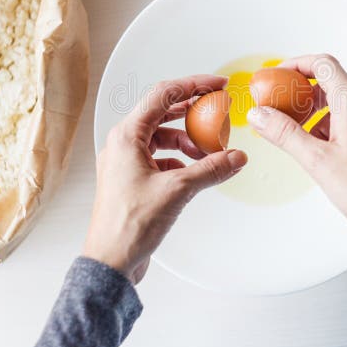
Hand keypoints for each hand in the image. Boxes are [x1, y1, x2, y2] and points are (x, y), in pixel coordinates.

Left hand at [83, 75, 247, 283]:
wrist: (110, 262)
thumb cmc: (129, 225)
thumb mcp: (177, 190)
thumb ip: (210, 169)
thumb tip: (236, 156)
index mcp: (126, 136)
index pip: (163, 95)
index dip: (193, 85)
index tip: (217, 85)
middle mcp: (123, 144)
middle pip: (162, 113)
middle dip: (193, 111)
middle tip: (219, 108)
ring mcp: (125, 162)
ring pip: (162, 137)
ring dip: (189, 140)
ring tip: (211, 151)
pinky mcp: (132, 180)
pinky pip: (160, 157)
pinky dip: (181, 159)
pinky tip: (196, 171)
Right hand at [247, 54, 346, 251]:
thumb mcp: (317, 161)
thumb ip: (284, 134)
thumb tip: (260, 116)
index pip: (322, 64)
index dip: (296, 64)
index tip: (278, 75)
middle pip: (332, 80)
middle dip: (303, 91)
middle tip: (281, 105)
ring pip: (343, 100)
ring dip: (317, 109)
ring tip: (297, 130)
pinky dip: (333, 121)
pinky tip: (320, 144)